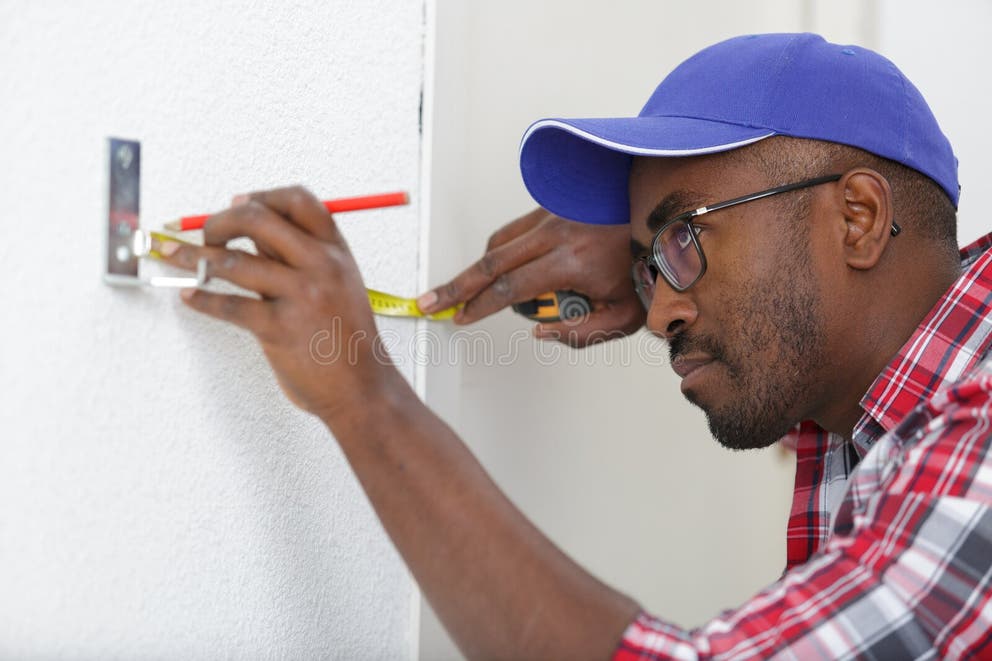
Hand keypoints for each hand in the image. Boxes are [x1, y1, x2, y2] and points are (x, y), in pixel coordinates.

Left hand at [159, 186, 406, 424]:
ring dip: (194, 256)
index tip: (236, 203)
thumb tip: (254, 233)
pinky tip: (192, 297)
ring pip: (233, 261)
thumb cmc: (347, 338)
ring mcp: (300, 295)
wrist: (362, 387)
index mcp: (336, 251)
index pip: (297, 200)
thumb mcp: (341, 284)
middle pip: (257, 219)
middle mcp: (320, 266)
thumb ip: (304, 256)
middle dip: (219, 221)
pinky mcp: (278, 327)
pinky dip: (202, 300)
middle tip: (205, 233)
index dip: (261, 196)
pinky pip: (228, 305)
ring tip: (177, 256)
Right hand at [417, 208, 644, 346]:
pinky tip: (512, 268)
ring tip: (473, 292)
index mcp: (572, 262)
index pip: (509, 288)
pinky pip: (518, 228)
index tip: (459, 318)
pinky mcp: (556, 205)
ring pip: (501, 241)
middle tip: (432, 302)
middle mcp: (557, 233)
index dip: (478, 306)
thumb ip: (579, 334)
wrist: (670, 218)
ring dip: (483, 268)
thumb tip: (538, 332)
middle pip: (491, 261)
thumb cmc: (650, 268)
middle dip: (457, 286)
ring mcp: (554, 214)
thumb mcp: (624, 317)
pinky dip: (506, 249)